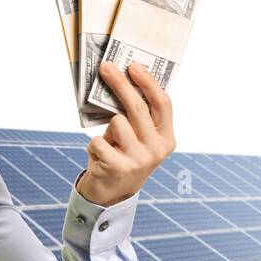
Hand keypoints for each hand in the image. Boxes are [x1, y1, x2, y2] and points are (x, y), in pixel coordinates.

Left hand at [75, 61, 175, 206]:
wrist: (112, 195)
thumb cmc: (124, 157)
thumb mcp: (138, 139)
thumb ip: (138, 118)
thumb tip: (122, 81)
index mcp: (166, 139)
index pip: (162, 103)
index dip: (148, 82)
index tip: (133, 66)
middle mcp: (156, 149)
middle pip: (137, 107)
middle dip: (120, 84)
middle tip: (106, 68)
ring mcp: (139, 159)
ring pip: (116, 121)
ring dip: (107, 128)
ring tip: (109, 143)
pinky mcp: (118, 167)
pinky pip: (99, 140)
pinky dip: (94, 145)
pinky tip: (99, 156)